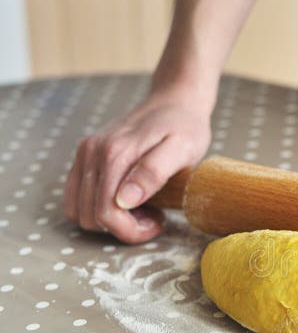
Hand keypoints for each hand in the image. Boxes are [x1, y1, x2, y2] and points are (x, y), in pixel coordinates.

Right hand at [63, 88, 211, 242]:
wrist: (175, 101)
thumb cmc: (185, 127)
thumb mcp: (182, 150)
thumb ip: (153, 173)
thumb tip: (123, 201)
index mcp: (114, 154)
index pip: (106, 214)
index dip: (133, 230)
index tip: (159, 221)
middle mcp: (92, 152)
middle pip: (90, 216)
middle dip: (123, 227)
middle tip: (153, 215)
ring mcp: (86, 153)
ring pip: (80, 210)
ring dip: (109, 219)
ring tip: (142, 208)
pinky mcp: (86, 156)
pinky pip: (77, 196)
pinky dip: (98, 207)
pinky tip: (128, 200)